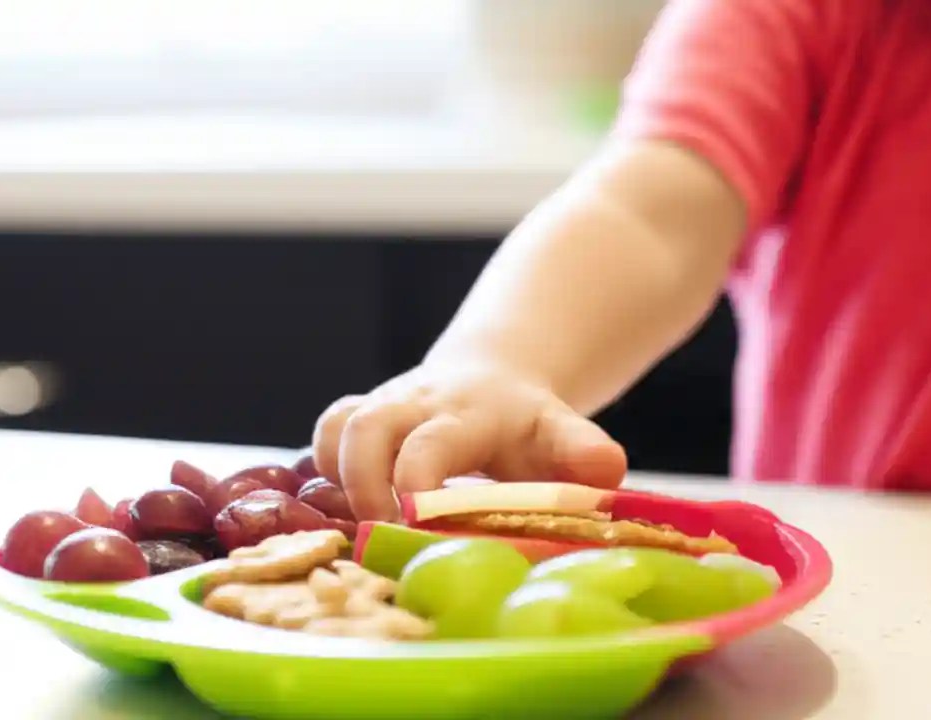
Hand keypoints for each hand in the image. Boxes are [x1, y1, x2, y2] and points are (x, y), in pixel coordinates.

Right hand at [312, 362, 626, 520]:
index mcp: (469, 413)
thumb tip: (606, 469)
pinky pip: (326, 433)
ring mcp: (384, 407)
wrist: (492, 375)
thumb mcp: (563, 432)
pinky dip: (324, 471)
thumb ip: (584, 450)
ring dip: (338, 481)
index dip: (417, 487)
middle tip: (381, 536)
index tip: (420, 527)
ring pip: (337, 429)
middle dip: (364, 487)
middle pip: (366, 430)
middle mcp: (416, 404)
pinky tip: (350, 508)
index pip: (430, 446)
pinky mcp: (360, 417)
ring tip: (363, 526)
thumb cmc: (529, 425)